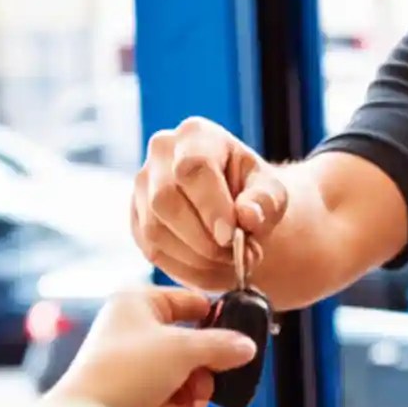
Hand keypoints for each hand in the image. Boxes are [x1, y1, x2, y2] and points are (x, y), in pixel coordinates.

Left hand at [46, 286, 257, 406]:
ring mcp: (129, 358)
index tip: (239, 338)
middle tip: (214, 375)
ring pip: (181, 366)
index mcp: (138, 300)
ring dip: (195, 384)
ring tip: (194, 397)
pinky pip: (167, 387)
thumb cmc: (126, 370)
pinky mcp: (128, 388)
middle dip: (205, 363)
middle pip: (189, 338)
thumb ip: (220, 346)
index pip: (191, 301)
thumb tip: (248, 347)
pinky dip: (179, 397)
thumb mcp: (183, 351)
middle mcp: (131, 324)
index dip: (217, 320)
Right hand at [132, 116, 287, 291]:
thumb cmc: (252, 193)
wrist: (234, 206)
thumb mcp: (271, 192)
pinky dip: (185, 269)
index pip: (193, 168)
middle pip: (166, 201)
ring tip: (229, 265)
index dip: (210, 207)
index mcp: (196, 135)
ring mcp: (142, 186)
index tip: (230, 238)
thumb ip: (265, 202)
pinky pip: (153, 250)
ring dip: (196, 259)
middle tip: (236, 258)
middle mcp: (161, 154)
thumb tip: (247, 216)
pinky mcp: (137, 218)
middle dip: (203, 240)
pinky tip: (211, 271)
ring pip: (155, 230)